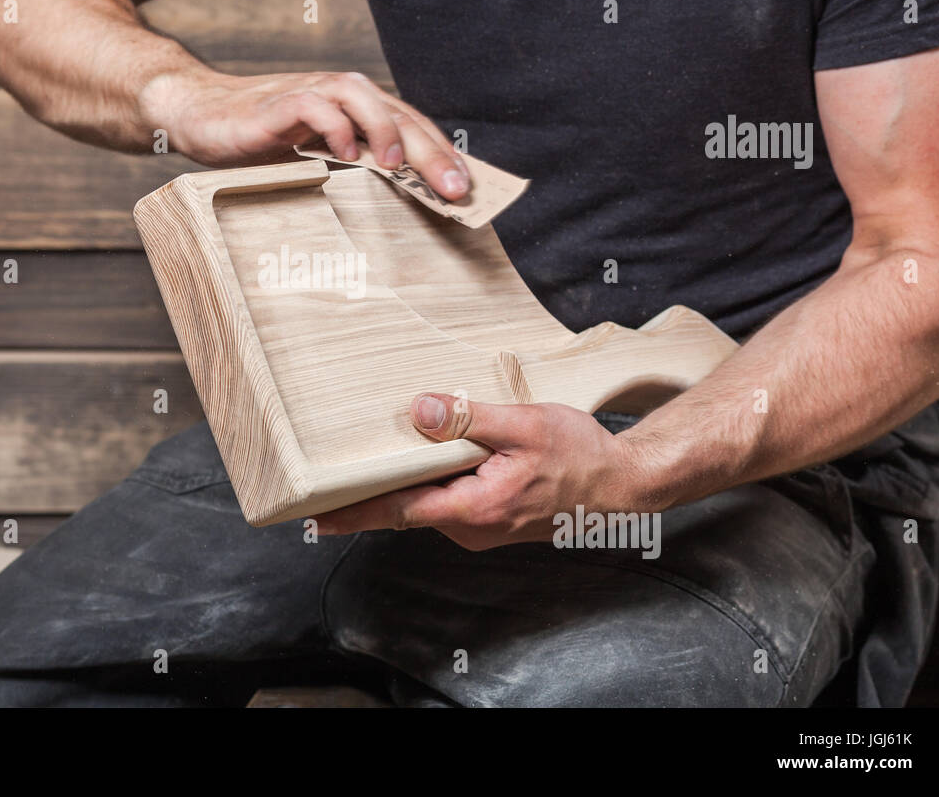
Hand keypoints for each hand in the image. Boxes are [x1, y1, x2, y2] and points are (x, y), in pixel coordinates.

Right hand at [140, 67, 470, 199]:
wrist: (199, 114)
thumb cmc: (259, 144)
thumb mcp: (312, 160)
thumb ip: (350, 172)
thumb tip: (399, 208)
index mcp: (354, 111)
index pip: (409, 125)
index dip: (441, 152)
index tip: (468, 189)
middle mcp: (337, 96)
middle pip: (396, 112)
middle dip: (430, 149)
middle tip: (455, 187)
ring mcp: (306, 95)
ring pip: (359, 96)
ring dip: (385, 127)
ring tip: (400, 164)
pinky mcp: (274, 104)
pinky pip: (311, 104)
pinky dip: (332, 123)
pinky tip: (345, 151)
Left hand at [312, 392, 664, 550]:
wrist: (621, 484)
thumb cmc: (580, 455)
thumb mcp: (524, 425)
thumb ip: (467, 418)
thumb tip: (418, 411)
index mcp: (476, 507)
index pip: (399, 511)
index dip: (355, 513)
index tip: (316, 519)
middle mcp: (473, 527)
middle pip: (407, 507)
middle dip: (370, 492)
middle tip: (326, 477)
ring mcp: (482, 527)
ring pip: (428, 503)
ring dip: (403, 482)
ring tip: (371, 457)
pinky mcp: (490, 519)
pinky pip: (447, 500)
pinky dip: (430, 482)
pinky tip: (424, 458)